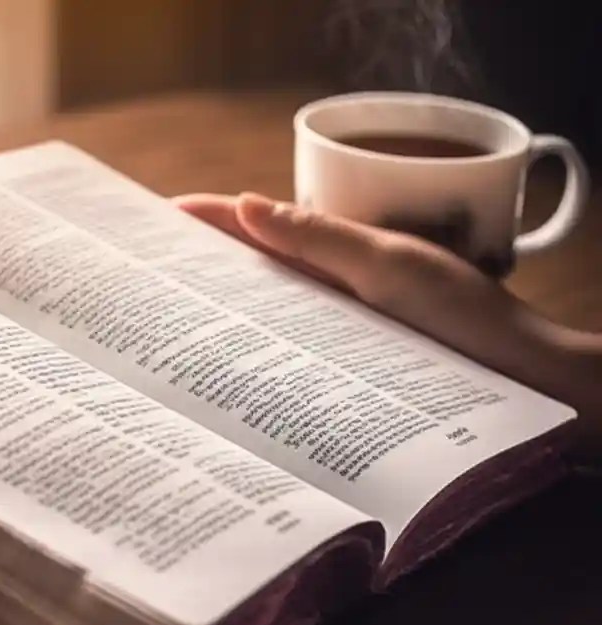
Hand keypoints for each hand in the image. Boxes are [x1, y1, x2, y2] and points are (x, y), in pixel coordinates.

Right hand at [172, 193, 601, 441]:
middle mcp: (332, 285)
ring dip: (216, 317)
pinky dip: (249, 358)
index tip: (152, 217)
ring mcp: (337, 327)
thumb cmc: (465, 318)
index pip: (258, 224)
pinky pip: (285, 356)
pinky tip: (219, 376)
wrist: (523, 380)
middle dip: (197, 268)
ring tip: (162, 331)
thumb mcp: (388, 266)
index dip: (207, 216)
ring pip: (262, 314)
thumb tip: (245, 204)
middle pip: (250, 269)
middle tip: (141, 281)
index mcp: (339, 248)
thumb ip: (318, 237)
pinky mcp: (344, 369)